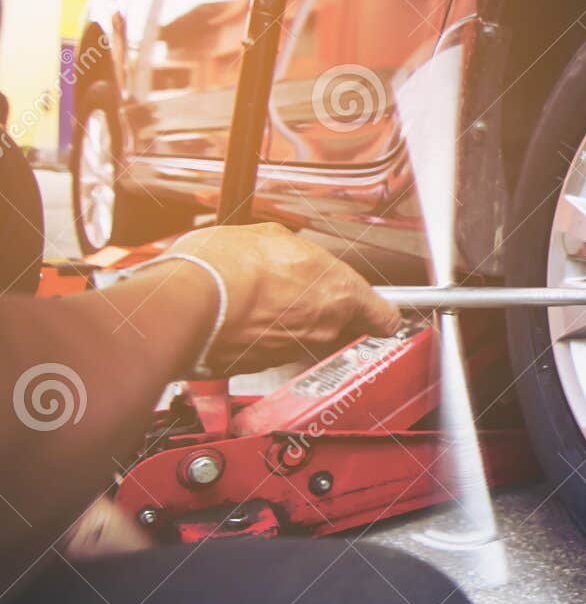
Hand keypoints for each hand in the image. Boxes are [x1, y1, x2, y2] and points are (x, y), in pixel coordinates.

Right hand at [167, 223, 401, 374]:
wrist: (183, 306)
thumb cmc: (226, 267)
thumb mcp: (271, 237)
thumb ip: (298, 252)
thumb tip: (295, 254)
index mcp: (340, 292)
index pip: (384, 316)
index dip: (379, 311)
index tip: (377, 307)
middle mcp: (324, 328)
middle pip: (340, 323)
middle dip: (322, 307)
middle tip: (294, 287)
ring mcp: (293, 351)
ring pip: (303, 336)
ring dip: (287, 320)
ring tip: (255, 296)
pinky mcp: (262, 366)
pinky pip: (270, 348)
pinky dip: (259, 335)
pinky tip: (238, 314)